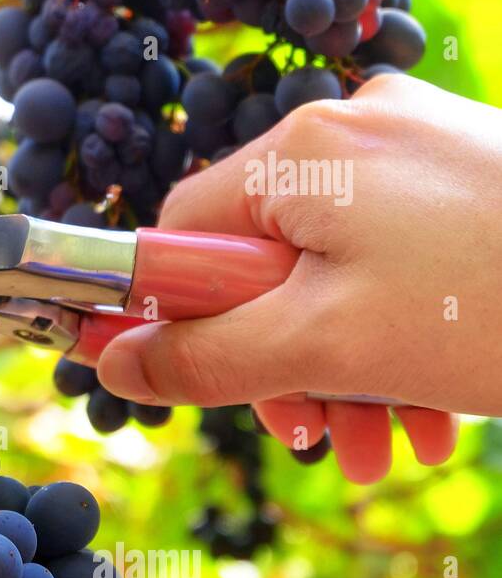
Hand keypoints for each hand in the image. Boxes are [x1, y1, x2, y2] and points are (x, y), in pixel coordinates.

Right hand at [94, 75, 501, 481]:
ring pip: (332, 274)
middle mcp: (357, 132)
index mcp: (306, 150)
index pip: (185, 232)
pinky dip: (396, 340)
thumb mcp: (329, 349)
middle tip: (312, 436)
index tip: (193, 384)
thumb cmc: (498, 308)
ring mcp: (420, 154)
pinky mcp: (469, 182)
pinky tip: (431, 408)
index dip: (177, 317)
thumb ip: (206, 359)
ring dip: (343, 371)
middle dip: (280, 365)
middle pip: (262, 262)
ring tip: (387, 445)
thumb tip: (114, 365)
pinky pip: (395, 265)